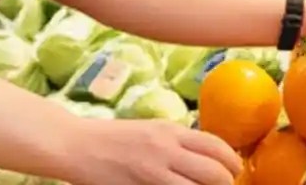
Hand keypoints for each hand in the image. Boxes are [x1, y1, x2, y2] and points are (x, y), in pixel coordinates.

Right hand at [61, 118, 241, 184]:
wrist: (73, 144)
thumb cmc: (109, 139)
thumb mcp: (147, 131)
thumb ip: (176, 142)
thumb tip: (208, 158)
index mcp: (169, 130)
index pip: (218, 147)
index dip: (232, 165)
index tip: (231, 174)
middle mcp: (166, 149)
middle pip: (217, 175)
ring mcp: (154, 172)